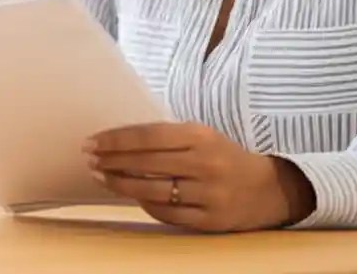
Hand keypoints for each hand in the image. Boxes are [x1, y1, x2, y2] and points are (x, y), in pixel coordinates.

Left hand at [84, 122, 315, 231]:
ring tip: (101, 177)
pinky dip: (144, 204)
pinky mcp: (209, 220)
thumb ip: (166, 139)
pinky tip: (130, 195)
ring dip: (121, 184)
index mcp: (201, 136)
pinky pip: (166, 214)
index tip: (92, 142)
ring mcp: (208, 194)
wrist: (267, 189)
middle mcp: (205, 163)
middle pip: (147, 163)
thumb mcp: (201, 137)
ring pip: (153, 191)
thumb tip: (117, 142)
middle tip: (89, 159)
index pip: (148, 135)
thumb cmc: (222, 157)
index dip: (116, 140)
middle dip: (112, 161)